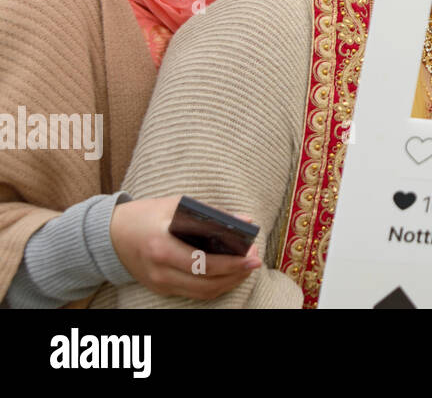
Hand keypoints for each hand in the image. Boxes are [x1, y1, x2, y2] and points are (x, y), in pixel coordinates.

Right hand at [110, 195, 260, 299]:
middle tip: (255, 261)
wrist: (110, 235)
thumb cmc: (146, 214)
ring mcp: (159, 283)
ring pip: (203, 293)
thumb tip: (245, 221)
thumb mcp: (177, 205)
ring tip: (246, 267)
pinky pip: (193, 293)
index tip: (253, 255)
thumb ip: (211, 214)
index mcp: (162, 248)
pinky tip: (229, 274)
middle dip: (236, 274)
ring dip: (229, 283)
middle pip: (206, 283)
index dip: (232, 263)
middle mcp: (160, 271)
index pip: (204, 263)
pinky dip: (214, 286)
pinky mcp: (160, 288)